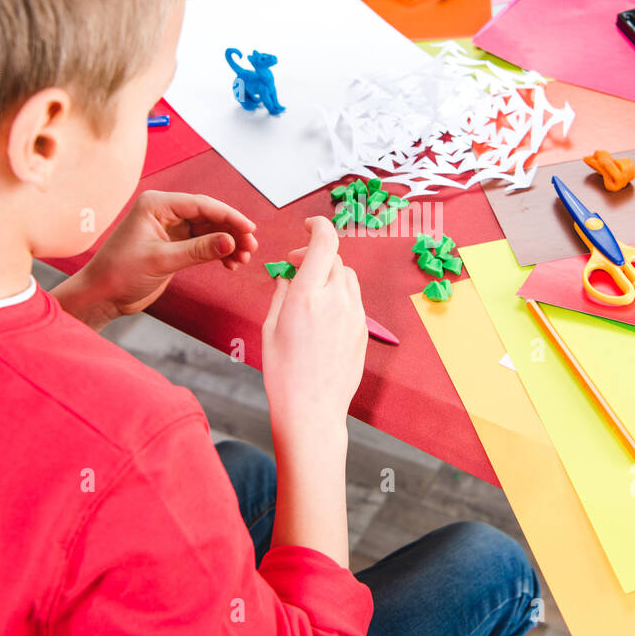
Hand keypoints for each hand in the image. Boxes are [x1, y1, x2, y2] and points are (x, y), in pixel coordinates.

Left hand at [55, 190, 257, 328]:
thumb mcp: (162, 260)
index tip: (250, 230)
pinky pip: (203, 244)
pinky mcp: (174, 245)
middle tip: (250, 248)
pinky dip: (218, 253)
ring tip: (242, 260)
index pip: (201, 204)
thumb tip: (231, 242)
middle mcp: (164, 212)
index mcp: (156, 204)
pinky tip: (230, 264)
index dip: (229, 216)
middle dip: (231, 232)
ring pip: (209, 230)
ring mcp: (170, 228)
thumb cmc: (120, 273)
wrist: (102, 296)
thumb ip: (198, 250)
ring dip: (227, 244)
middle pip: (209, 216)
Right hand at [261, 216, 366, 443]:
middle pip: (334, 258)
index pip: (324, 241)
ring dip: (329, 273)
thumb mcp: (271, 328)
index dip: (318, 225)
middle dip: (315, 254)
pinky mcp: (363, 329)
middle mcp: (336, 300)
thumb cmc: (284, 373)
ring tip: (310, 291)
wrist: (312, 410)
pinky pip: (354, 299)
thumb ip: (282, 293)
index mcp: (308, 295)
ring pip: (347, 277)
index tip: (308, 226)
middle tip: (295, 266)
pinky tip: (323, 314)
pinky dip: (339, 294)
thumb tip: (289, 276)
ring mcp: (354, 315)